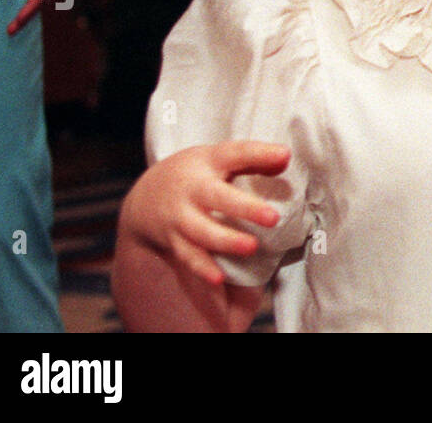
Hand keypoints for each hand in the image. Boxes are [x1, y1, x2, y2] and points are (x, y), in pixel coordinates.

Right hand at [119, 141, 289, 285]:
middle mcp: (193, 189)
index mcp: (210, 161)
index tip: (284, 156)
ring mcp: (181, 216)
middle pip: (218, 197)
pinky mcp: (174, 240)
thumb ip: (253, 158)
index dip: (260, 154)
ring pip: (202, 231)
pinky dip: (202, 268)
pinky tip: (219, 278)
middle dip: (245, 208)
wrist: (146, 195)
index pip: (237, 153)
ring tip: (252, 247)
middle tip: (272, 217)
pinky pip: (188, 256)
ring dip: (227, 241)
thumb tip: (285, 158)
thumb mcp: (219, 157)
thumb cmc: (196, 174)